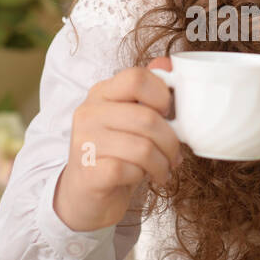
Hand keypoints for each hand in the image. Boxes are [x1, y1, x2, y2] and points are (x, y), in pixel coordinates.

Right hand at [53, 56, 183, 231]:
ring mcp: (85, 142)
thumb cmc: (116, 153)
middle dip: (171, 141)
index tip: (167, 115)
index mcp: (101, 93)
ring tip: (163, 168)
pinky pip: (129, 169)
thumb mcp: (131, 120)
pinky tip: (144, 178)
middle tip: (174, 154)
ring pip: (142, 147)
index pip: (136, 77)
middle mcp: (88, 113)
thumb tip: (169, 63)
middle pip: (147, 118)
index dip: (162, 96)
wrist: (85, 195)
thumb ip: (148, 92)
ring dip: (162, 163)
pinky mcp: (88, 172)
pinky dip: (144, 176)